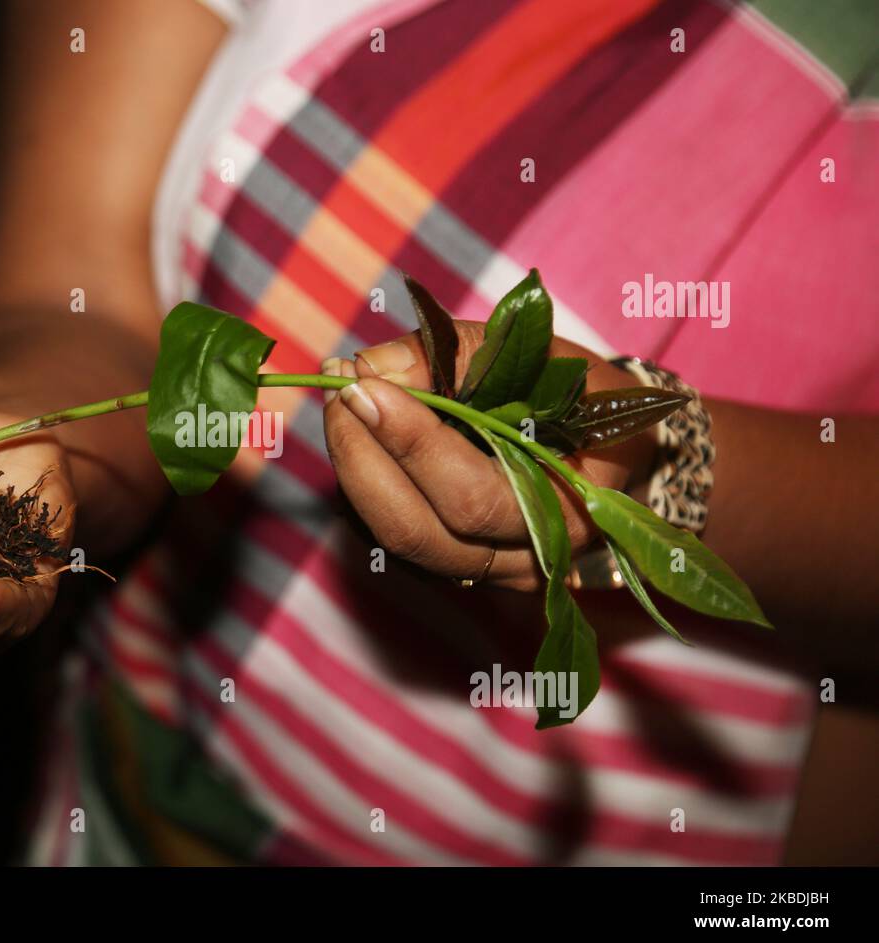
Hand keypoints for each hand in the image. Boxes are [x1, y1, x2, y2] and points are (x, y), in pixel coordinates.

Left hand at [322, 327, 654, 591]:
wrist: (622, 449)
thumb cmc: (589, 397)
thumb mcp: (547, 356)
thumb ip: (461, 354)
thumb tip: (375, 365)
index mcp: (570, 511)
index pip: (471, 497)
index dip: (410, 443)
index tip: (363, 383)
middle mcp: (526, 559)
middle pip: (418, 531)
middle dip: (363, 454)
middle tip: (338, 386)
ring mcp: (486, 570)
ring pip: (397, 539)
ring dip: (354, 466)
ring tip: (339, 398)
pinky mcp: (453, 563)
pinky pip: (394, 532)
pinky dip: (364, 480)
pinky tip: (355, 428)